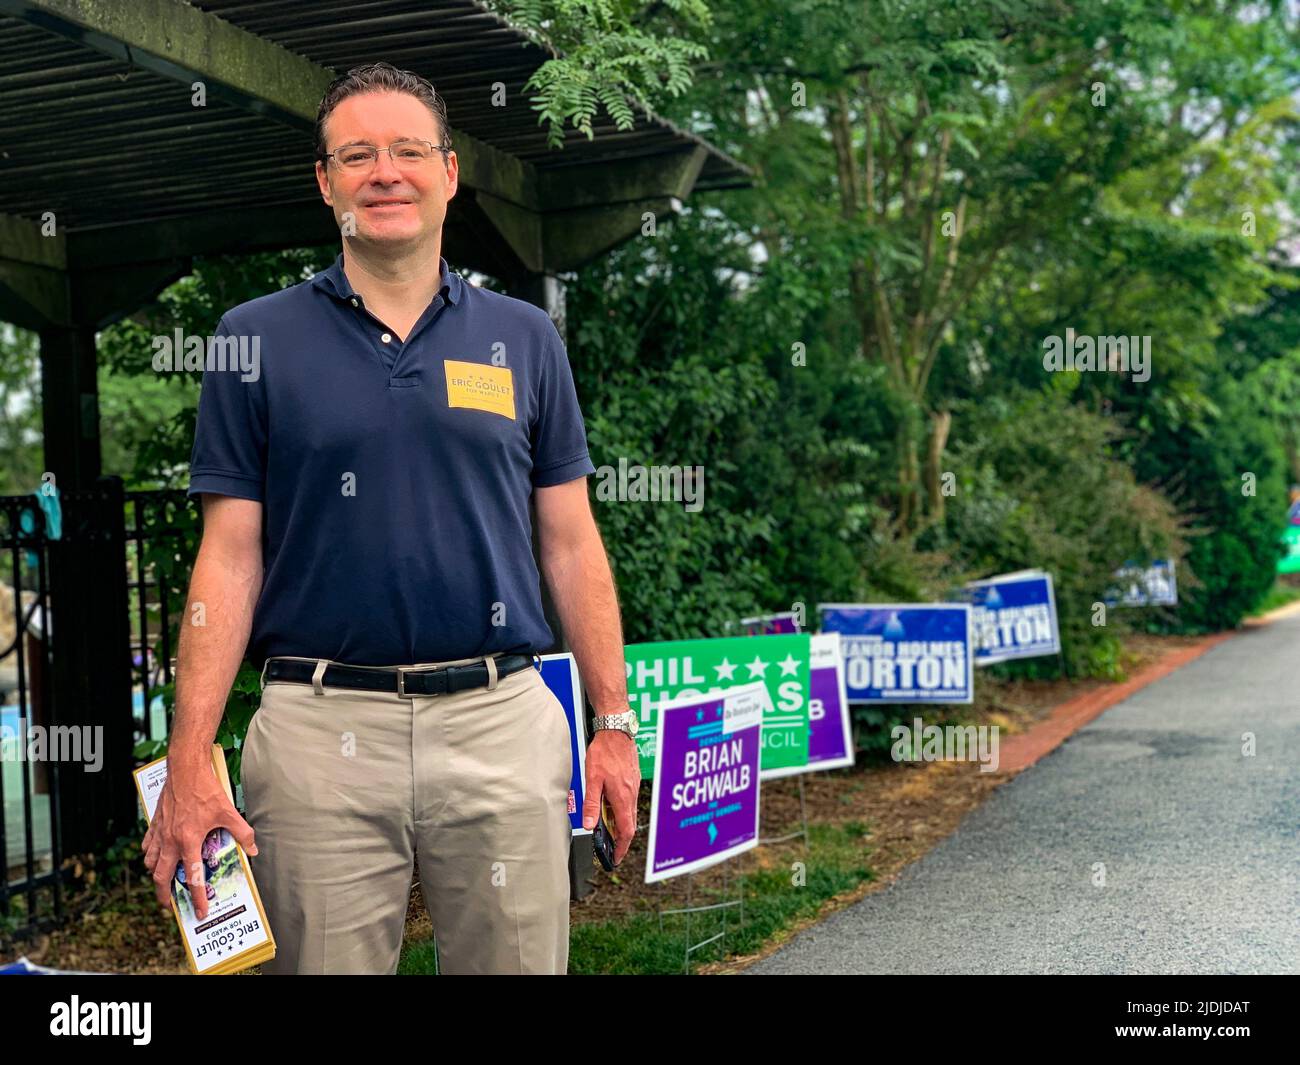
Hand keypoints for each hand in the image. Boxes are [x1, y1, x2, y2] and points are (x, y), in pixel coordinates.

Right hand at [141, 761, 257, 920]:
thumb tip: (252, 849)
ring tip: (163, 881)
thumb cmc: (206, 789)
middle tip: (169, 905)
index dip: (197, 898)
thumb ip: (242, 833)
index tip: (200, 911)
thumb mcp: (229, 811)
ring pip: (150, 862)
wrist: (185, 769)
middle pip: (161, 877)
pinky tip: (156, 855)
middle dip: (164, 895)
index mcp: (189, 841)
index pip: (192, 877)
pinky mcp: (155, 823)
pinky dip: (150, 854)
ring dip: (156, 874)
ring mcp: (160, 832)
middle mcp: (170, 841)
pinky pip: (147, 845)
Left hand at [582, 728, 640, 864]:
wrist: (617, 731)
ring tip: (607, 830)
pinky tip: (610, 807)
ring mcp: (634, 787)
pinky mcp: (633, 779)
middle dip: (621, 840)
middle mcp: (632, 794)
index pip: (625, 831)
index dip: (621, 847)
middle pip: (629, 824)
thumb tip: (590, 825)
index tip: (615, 857)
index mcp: (622, 798)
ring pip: (630, 812)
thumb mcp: (592, 779)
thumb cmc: (605, 752)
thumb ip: (591, 804)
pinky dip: (622, 810)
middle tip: (611, 849)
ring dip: (620, 824)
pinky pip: (629, 801)